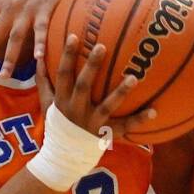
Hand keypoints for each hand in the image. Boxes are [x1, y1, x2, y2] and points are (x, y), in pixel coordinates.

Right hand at [39, 35, 158, 142]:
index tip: (74, 36)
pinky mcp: (105, 134)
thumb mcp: (46, 103)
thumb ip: (43, 81)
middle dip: (91, 66)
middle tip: (102, 46)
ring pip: (107, 106)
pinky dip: (139, 120)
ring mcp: (92, 123)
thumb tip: (39, 57)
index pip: (63, 75)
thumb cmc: (57, 124)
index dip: (67, 56)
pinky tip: (154, 111)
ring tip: (134, 77)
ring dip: (121, 92)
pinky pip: (124, 126)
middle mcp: (76, 110)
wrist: (62, 157)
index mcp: (62, 100)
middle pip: (83, 85)